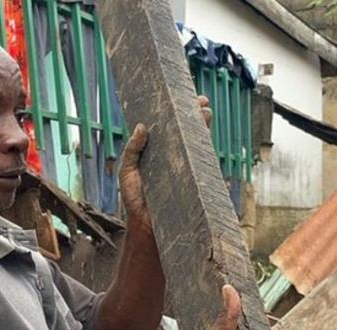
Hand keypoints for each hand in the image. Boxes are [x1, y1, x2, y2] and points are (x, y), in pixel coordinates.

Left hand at [118, 96, 212, 229]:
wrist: (146, 226)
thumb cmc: (135, 200)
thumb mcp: (127, 171)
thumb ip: (132, 150)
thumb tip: (141, 126)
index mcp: (159, 153)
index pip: (171, 128)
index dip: (178, 113)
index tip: (185, 98)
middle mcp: (175, 158)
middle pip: (189, 132)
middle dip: (196, 115)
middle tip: (201, 102)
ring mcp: (187, 169)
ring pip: (199, 144)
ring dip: (204, 128)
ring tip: (206, 114)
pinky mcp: (196, 182)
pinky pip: (205, 164)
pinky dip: (209, 151)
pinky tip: (209, 139)